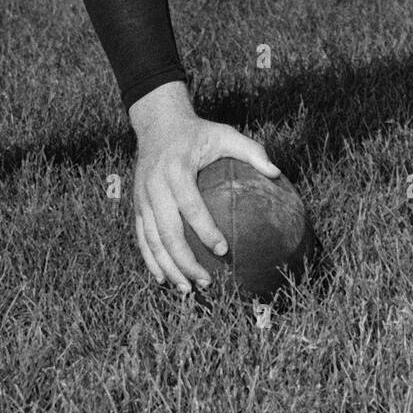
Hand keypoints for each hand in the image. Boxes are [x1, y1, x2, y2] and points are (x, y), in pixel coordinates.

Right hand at [130, 82, 280, 291]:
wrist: (157, 124)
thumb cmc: (198, 133)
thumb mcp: (224, 133)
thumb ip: (251, 151)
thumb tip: (277, 172)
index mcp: (176, 169)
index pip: (190, 206)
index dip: (205, 230)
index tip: (224, 250)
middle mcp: (154, 186)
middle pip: (167, 231)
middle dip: (185, 261)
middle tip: (207, 281)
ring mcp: (142, 198)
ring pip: (152, 241)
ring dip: (169, 268)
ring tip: (188, 289)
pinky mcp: (136, 205)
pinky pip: (142, 238)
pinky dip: (151, 261)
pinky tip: (164, 279)